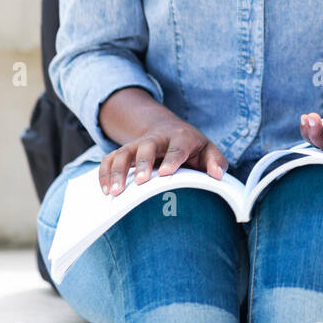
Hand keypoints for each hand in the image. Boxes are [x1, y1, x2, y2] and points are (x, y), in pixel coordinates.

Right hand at [98, 117, 226, 194]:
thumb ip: (216, 161)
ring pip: (124, 153)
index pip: (178, 147)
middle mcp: (157, 139)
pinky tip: (105, 191)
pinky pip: (110, 159)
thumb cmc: (192, 148)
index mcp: (181, 138)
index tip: (166, 173)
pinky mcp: (124, 152)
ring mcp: (138, 144)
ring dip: (118, 171)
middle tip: (141, 182)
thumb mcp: (208, 150)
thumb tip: (218, 175)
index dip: (172, 159)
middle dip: (143, 163)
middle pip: (147, 147)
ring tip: (115, 192)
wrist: (169, 130)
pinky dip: (105, 173)